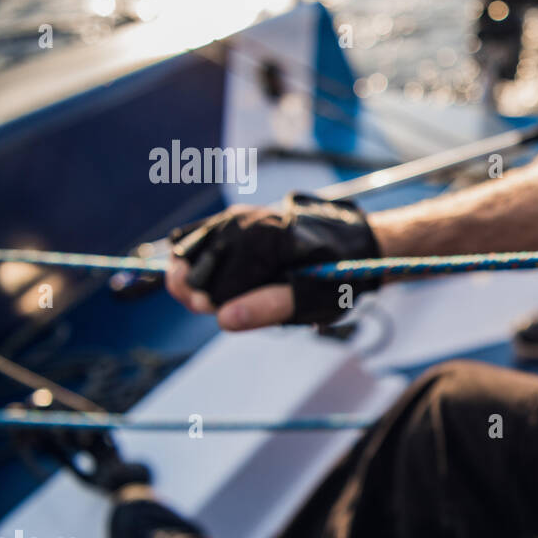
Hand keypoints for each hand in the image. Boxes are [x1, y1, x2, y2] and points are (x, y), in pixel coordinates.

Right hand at [166, 194, 380, 330]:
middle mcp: (242, 221)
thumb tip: (224, 320)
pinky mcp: (232, 221)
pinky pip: (196, 242)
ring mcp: (235, 218)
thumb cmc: (334, 275)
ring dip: (193, 279)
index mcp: (260, 238)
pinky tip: (212, 280)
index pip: (209, 280)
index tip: (220, 312)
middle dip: (197, 291)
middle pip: (190, 264)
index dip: (208, 302)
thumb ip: (267, 307)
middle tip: (218, 305)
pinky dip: (197, 263)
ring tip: (216, 296)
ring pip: (188, 252)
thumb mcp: (309, 297)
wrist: (349, 245)